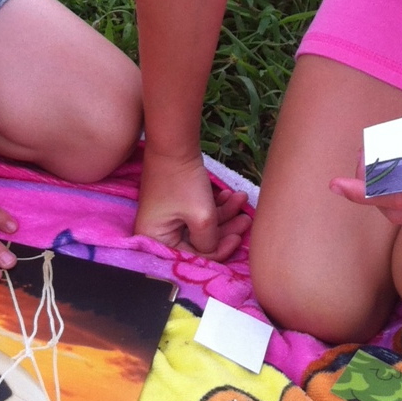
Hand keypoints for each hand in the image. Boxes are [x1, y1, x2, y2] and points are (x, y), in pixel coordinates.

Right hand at [135, 148, 249, 259]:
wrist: (174, 143)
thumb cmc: (183, 182)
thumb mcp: (201, 217)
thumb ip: (210, 243)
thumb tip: (215, 251)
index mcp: (155, 238)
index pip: (191, 256)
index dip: (218, 251)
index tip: (238, 239)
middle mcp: (157, 232)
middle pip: (198, 242)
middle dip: (225, 229)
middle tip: (245, 219)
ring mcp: (167, 217)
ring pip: (202, 225)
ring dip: (225, 214)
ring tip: (242, 201)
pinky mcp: (175, 204)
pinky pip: (198, 212)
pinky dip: (216, 206)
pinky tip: (231, 195)